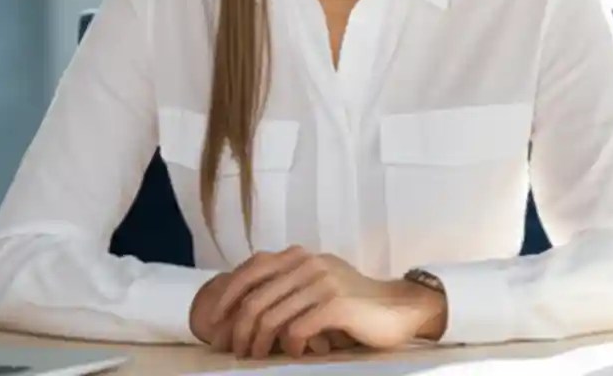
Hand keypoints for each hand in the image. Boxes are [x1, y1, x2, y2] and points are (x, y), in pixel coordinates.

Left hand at [210, 247, 446, 357]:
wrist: (397, 308)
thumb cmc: (352, 302)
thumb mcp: (316, 283)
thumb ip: (285, 284)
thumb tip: (241, 308)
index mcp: (298, 256)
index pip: (249, 271)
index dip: (226, 298)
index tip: (214, 323)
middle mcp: (307, 263)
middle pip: (254, 298)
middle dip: (237, 329)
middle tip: (234, 350)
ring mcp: (322, 282)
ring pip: (271, 318)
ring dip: (259, 343)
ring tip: (258, 356)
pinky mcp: (336, 305)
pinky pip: (296, 330)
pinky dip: (289, 346)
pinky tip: (294, 353)